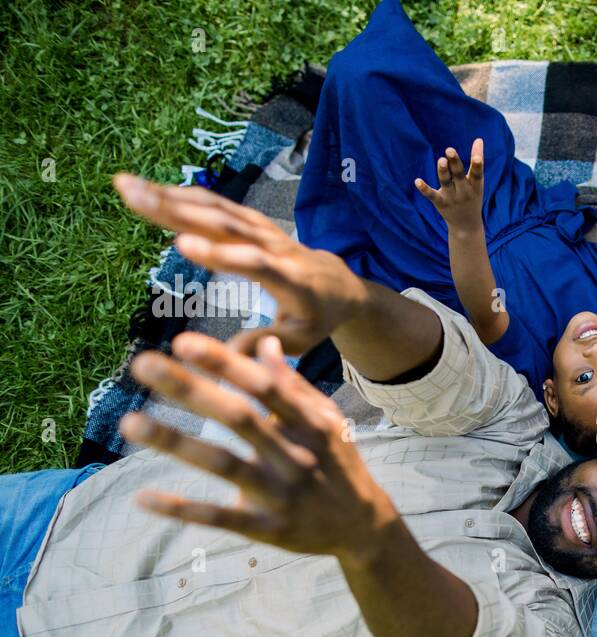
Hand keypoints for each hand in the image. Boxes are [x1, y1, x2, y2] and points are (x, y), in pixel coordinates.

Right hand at [113, 172, 369, 355]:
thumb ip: (265, 346)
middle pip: (227, 224)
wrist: (341, 285)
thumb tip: (223, 361)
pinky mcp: (251, 221)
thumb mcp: (301, 341)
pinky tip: (146, 189)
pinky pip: (216, 205)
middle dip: (177, 210)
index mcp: (293, 280)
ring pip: (216, 208)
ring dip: (169, 195)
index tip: (182, 245)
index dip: (222, 254)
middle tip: (133, 196)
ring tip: (125, 186)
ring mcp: (264, 230)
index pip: (257, 263)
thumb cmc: (318, 318)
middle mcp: (277, 247)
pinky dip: (182, 195)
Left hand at [119, 332, 399, 561]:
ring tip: (130, 423)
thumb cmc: (338, 463)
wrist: (364, 526)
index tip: (182, 341)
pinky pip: (220, 518)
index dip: (224, 363)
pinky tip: (143, 498)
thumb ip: (293, 384)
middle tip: (143, 363)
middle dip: (191, 389)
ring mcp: (282, 494)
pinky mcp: (267, 528)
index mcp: (311, 424)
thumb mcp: (328, 420)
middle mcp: (296, 455)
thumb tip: (265, 341)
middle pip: (239, 418)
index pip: (264, 387)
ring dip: (176, 443)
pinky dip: (182, 509)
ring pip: (224, 466)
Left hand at [415, 139, 484, 235]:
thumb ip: (477, 162)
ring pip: (446, 183)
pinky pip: (431, 195)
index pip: (477, 174)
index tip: (478, 156)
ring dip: (443, 172)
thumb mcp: (477, 182)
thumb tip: (479, 139)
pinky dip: (424, 189)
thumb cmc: (472, 197)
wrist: (466, 226)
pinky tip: (417, 181)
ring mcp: (451, 197)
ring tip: (441, 160)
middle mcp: (464, 191)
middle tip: (449, 150)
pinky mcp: (440, 202)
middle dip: (455, 163)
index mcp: (475, 186)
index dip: (477, 164)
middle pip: (459, 175)